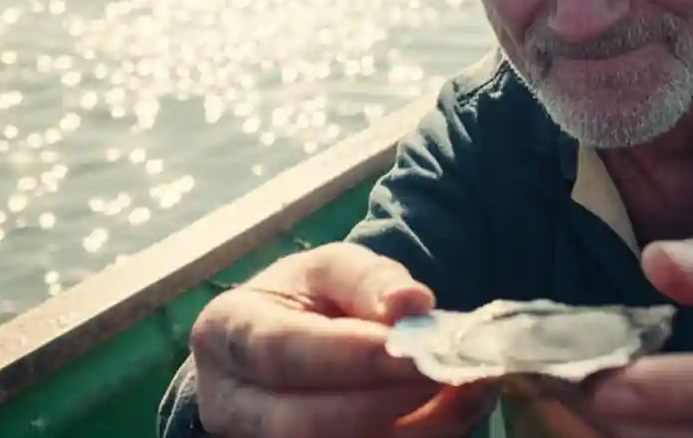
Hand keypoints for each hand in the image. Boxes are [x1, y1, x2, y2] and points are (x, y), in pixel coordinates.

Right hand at [189, 242, 495, 437]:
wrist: (288, 342)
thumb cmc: (309, 301)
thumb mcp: (332, 270)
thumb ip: (369, 279)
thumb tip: (412, 304)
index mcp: (227, 332)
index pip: (282, 351)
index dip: (347, 355)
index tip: (409, 346)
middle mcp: (231, 401)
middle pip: (301, 422)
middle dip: (382, 402)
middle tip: (444, 372)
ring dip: (411, 430)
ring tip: (465, 390)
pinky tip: (454, 413)